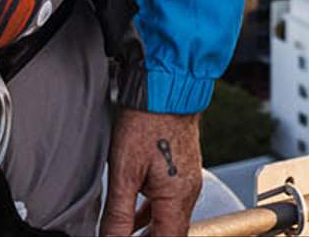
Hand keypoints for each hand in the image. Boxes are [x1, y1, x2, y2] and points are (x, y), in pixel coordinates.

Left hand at [100, 108, 202, 236]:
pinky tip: (135, 214)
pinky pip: (170, 202)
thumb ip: (119, 215)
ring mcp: (189, 180)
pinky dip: (153, 213)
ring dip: (149, 230)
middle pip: (171, 233)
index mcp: (178, 197)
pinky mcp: (183, 169)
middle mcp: (189, 192)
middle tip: (122, 236)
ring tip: (125, 233)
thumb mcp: (124, 173)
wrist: (165, 86)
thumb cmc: (146, 122)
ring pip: (170, 218)